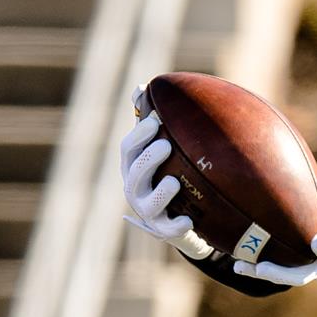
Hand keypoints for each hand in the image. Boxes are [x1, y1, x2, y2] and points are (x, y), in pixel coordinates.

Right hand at [119, 106, 215, 260]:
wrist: (187, 217)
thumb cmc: (171, 174)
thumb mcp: (163, 149)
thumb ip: (152, 123)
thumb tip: (141, 87)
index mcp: (134, 166)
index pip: (129, 149)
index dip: (139, 134)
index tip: (156, 119)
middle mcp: (136, 188)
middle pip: (134, 173)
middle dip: (148, 158)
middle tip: (165, 144)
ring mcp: (148, 211)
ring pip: (147, 202)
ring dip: (160, 191)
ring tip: (173, 181)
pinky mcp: (164, 229)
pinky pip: (167, 229)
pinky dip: (176, 225)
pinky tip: (187, 219)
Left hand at [232, 174, 316, 287]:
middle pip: (301, 274)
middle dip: (279, 272)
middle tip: (258, 267)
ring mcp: (314, 269)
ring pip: (286, 274)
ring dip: (262, 271)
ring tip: (237, 265)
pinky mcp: (305, 268)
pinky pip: (283, 270)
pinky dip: (263, 267)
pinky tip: (239, 260)